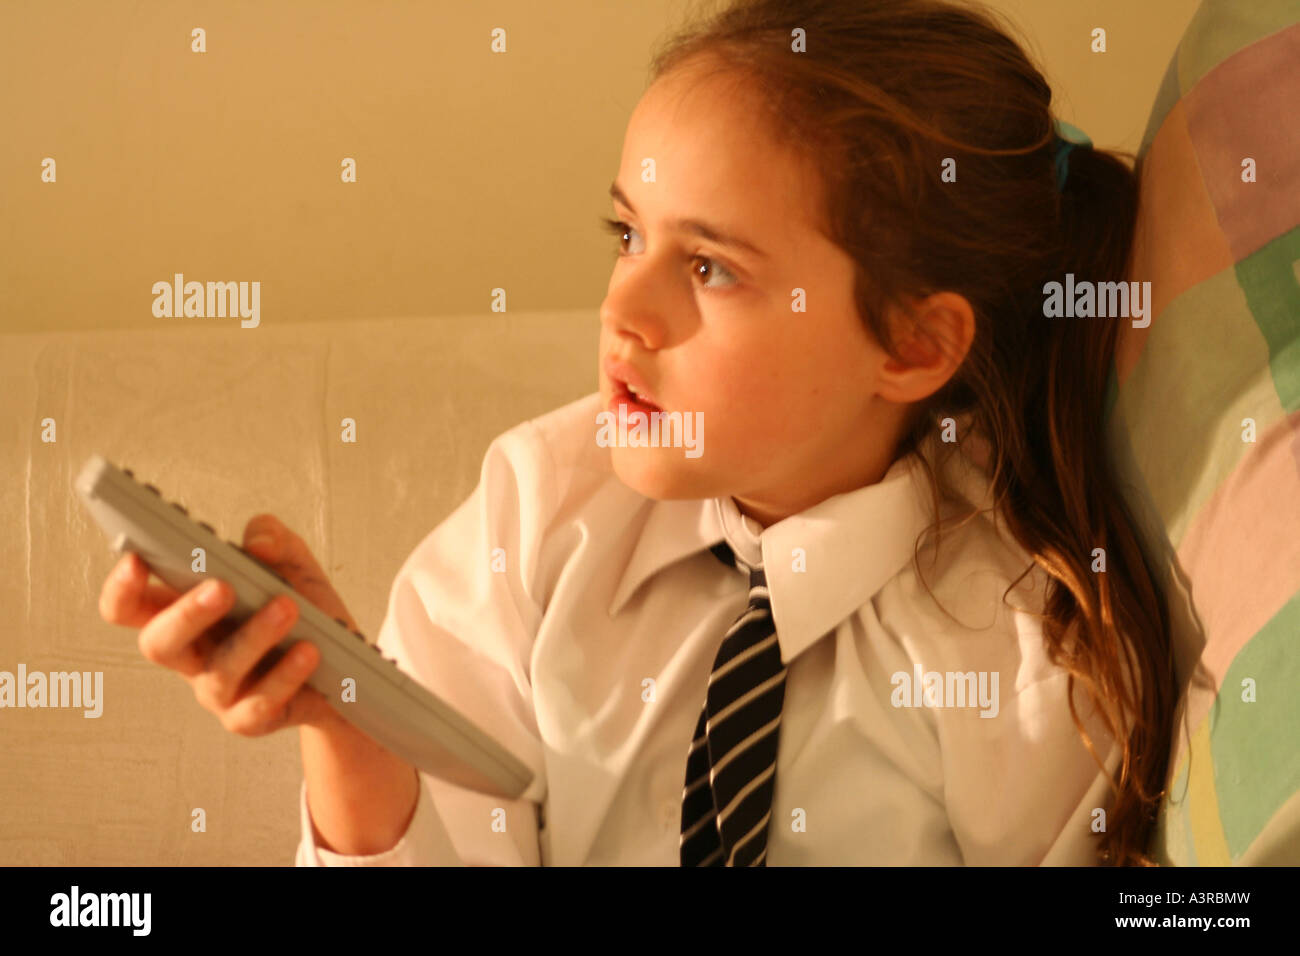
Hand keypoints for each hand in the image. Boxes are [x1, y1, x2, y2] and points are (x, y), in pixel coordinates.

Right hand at [98, 514, 353, 735]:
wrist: (343, 662)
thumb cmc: (302, 606)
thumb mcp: (291, 560)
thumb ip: (272, 537)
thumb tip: (257, 543)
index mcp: (183, 610)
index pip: (127, 606)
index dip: (121, 587)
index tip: (137, 559)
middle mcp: (190, 654)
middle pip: (157, 643)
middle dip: (186, 614)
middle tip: (223, 587)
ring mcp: (216, 690)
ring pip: (218, 672)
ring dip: (254, 636)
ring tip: (287, 607)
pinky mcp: (248, 718)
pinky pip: (259, 703)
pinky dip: (286, 674)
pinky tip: (308, 650)